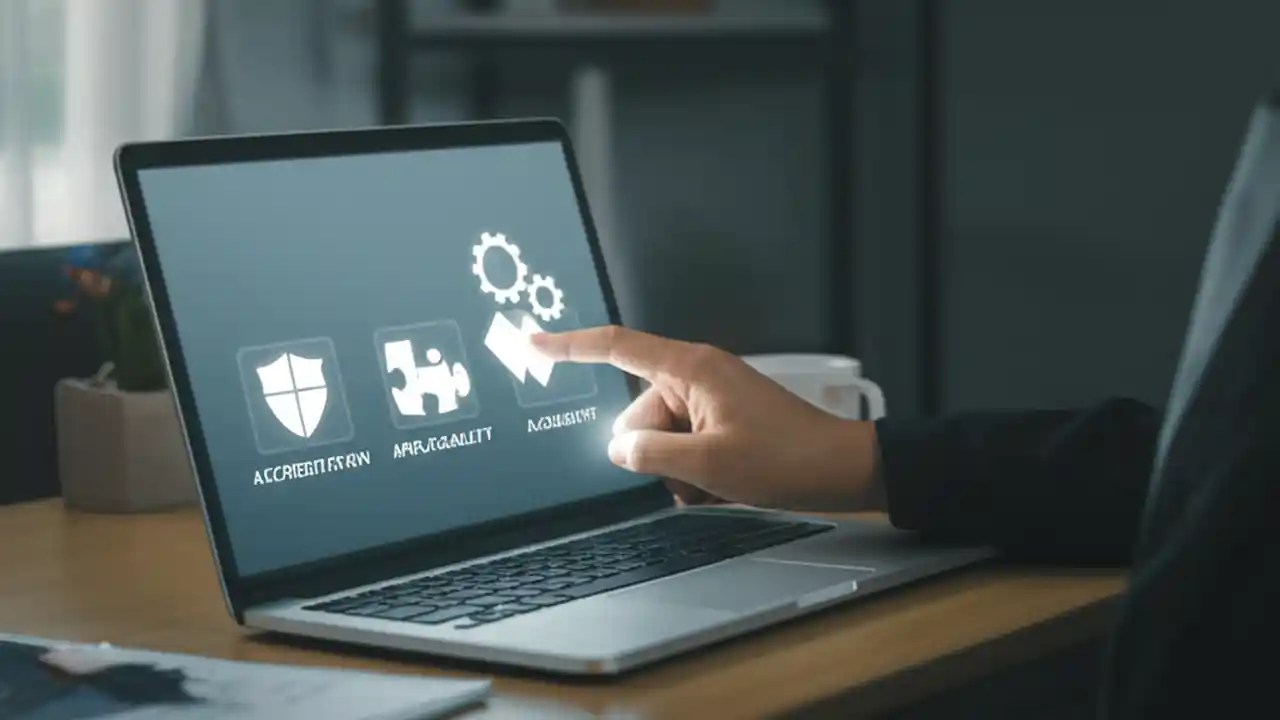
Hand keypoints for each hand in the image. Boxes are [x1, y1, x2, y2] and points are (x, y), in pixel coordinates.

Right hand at [530, 326, 884, 511]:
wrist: (843, 470)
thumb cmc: (786, 458)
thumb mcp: (708, 464)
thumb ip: (651, 454)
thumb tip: (618, 449)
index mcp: (691, 369)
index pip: (618, 348)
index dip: (571, 346)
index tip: (533, 343)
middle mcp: (696, 378)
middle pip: (638, 415)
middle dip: (653, 454)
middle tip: (693, 476)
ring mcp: (710, 401)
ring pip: (661, 440)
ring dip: (678, 472)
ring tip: (718, 484)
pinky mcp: (722, 423)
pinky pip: (685, 449)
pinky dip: (695, 474)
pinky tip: (724, 487)